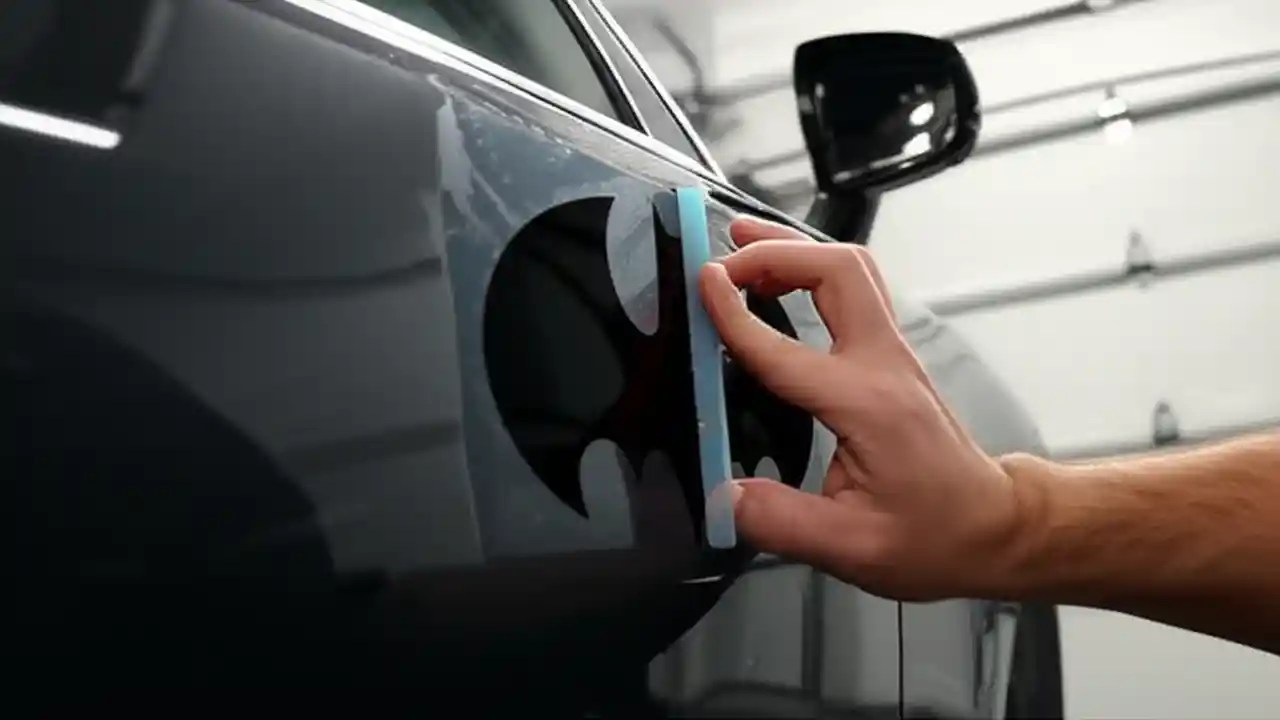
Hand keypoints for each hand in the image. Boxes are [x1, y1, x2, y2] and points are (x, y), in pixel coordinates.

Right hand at [700, 217, 1022, 600]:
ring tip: (744, 247)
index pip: (786, 349)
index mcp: (867, 406)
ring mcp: (893, 355)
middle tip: (723, 256)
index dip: (736, 314)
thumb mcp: (852, 548)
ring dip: (796, 250)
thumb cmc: (934, 535)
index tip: (702, 287)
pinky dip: (810, 270)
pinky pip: (852, 290)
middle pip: (837, 270)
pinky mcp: (890, 358)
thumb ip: (780, 521)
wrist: (991, 527)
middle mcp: (884, 366)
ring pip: (850, 269)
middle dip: (775, 252)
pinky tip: (780, 279)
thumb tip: (722, 496)